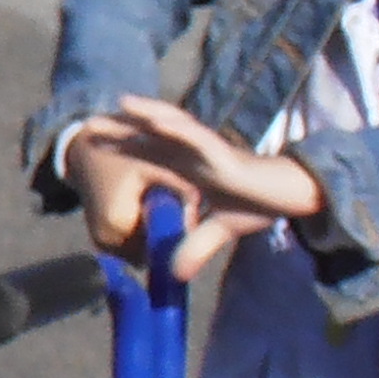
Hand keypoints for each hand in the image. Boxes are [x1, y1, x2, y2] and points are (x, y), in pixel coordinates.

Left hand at [65, 93, 325, 279]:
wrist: (290, 196)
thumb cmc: (257, 203)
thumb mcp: (220, 230)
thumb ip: (196, 247)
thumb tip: (175, 274)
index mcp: (189, 166)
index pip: (149, 154)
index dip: (123, 148)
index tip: (92, 148)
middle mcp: (194, 152)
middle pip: (152, 135)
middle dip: (122, 128)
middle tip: (88, 124)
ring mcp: (207, 149)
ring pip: (172, 126)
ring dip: (146, 114)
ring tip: (121, 104)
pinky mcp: (223, 153)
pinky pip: (196, 137)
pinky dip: (175, 129)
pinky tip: (155, 122)